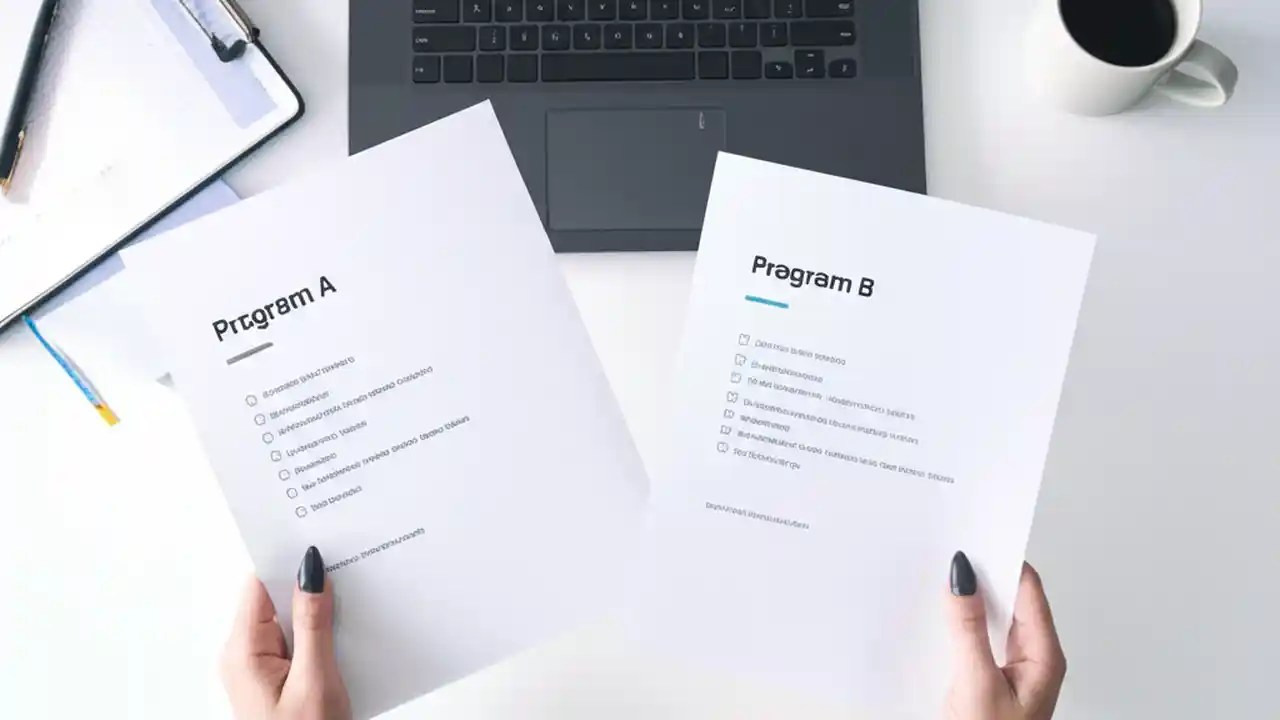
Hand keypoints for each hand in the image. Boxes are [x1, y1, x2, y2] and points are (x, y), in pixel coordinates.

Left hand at [222, 546, 351, 719]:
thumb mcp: (316, 681)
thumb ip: (313, 623)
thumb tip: (310, 571)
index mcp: (243, 651)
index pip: (259, 583)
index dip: (287, 559)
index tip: (319, 540)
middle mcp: (243, 655)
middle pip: (275, 597)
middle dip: (310, 584)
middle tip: (348, 570)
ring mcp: (259, 667)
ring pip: (290, 619)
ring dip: (320, 612)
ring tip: (352, 608)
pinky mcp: (277, 678)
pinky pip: (297, 640)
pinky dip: (321, 633)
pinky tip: (345, 637)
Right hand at [945, 553, 1066, 719]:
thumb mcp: (976, 681)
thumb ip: (968, 627)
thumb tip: (963, 577)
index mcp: (1044, 655)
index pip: (1029, 589)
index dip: (1004, 559)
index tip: (975, 538)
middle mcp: (1034, 657)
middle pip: (1012, 599)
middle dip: (983, 575)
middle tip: (953, 554)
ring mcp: (1013, 668)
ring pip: (994, 618)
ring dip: (970, 599)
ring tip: (942, 582)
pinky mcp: (992, 677)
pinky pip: (980, 637)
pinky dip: (962, 622)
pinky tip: (942, 617)